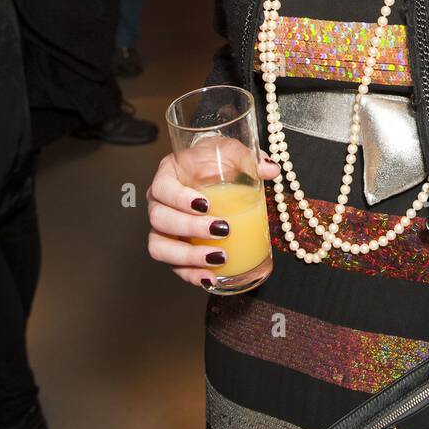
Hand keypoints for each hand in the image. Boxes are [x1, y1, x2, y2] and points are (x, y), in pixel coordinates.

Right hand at [146, 148, 280, 287]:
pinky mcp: (174, 247)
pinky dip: (191, 274)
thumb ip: (247, 158)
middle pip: (160, 219)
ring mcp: (163, 228)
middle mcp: (159, 202)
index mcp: (167, 175)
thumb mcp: (229, 151)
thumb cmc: (214, 160)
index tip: (205, 204)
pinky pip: (174, 266)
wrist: (210, 172)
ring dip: (187, 256)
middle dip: (190, 228)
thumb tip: (269, 170)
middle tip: (222, 230)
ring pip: (160, 248)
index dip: (179, 199)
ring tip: (218, 257)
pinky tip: (211, 277)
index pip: (162, 188)